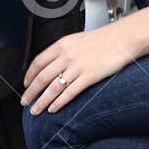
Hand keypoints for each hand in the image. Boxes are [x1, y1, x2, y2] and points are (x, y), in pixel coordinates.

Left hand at [21, 23, 140, 113]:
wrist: (122, 38)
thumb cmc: (103, 39)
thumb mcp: (77, 40)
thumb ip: (63, 51)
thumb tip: (50, 64)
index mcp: (62, 45)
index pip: (38, 62)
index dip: (29, 76)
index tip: (26, 85)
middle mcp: (67, 56)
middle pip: (42, 77)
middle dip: (31, 93)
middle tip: (25, 102)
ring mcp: (77, 67)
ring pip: (53, 88)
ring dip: (42, 101)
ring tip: (36, 110)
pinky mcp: (89, 76)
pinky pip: (70, 92)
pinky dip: (59, 102)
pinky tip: (53, 108)